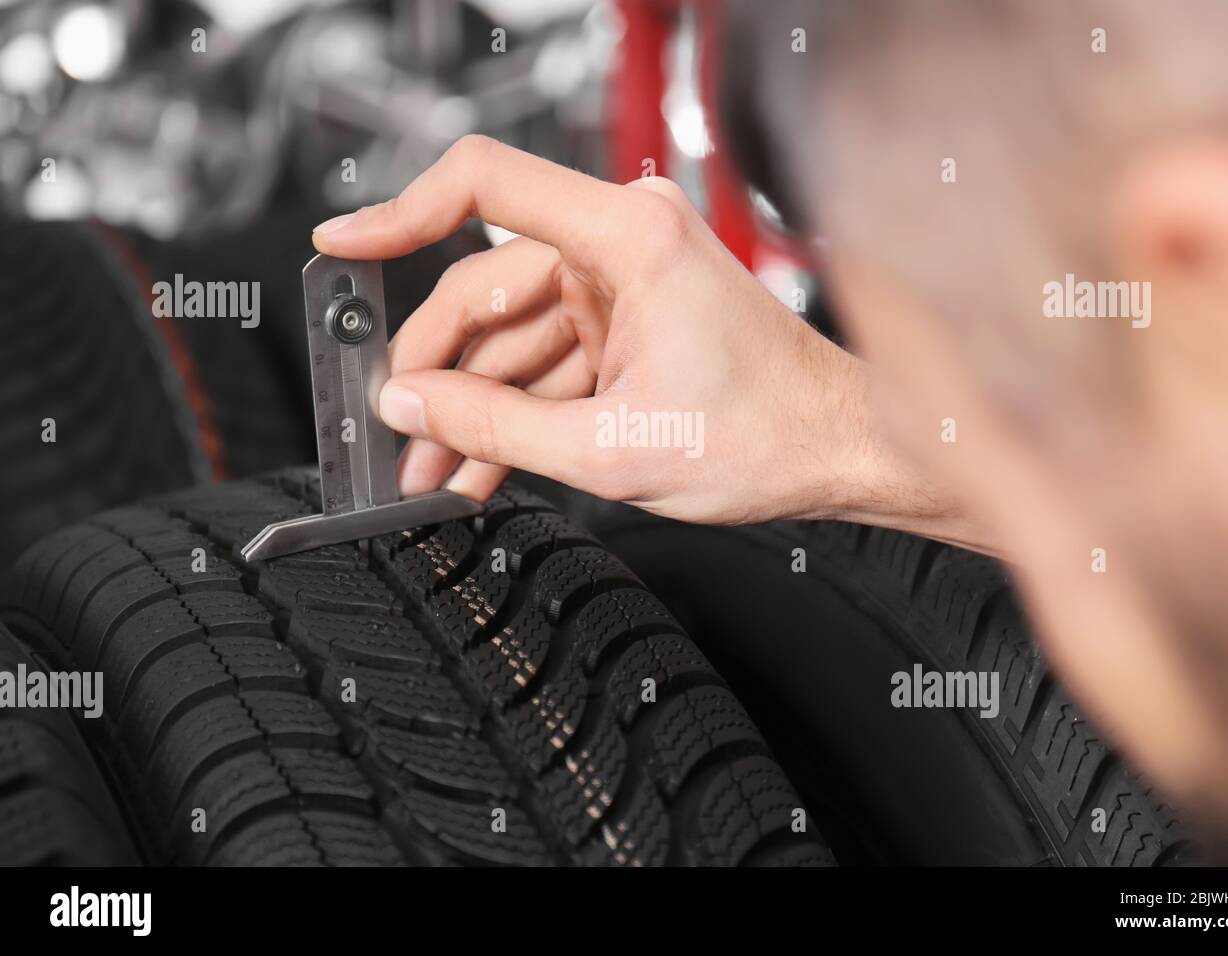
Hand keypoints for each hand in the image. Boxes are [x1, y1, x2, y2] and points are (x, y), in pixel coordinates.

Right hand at [312, 135, 977, 537]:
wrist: (842, 454)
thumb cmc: (768, 436)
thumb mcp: (611, 449)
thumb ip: (494, 426)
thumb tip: (410, 404)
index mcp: (629, 236)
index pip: (482, 184)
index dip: (397, 213)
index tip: (341, 246)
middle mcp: (625, 243)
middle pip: (485, 288)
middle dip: (436, 371)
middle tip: (394, 429)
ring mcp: (628, 285)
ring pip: (514, 337)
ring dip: (472, 407)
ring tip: (433, 468)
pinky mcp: (633, 325)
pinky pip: (550, 360)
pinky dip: (516, 410)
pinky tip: (478, 461)